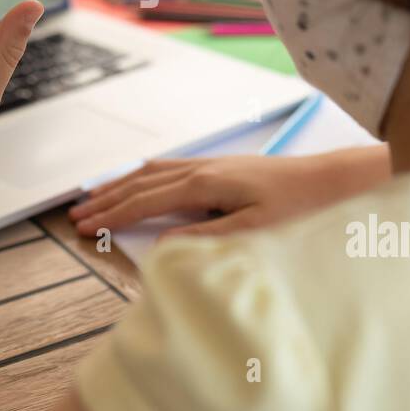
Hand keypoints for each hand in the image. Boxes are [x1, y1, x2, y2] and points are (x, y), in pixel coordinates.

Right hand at [68, 145, 390, 239]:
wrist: (334, 179)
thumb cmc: (300, 207)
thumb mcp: (254, 231)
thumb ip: (206, 238)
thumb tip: (163, 246)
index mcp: (205, 183)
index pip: (146, 201)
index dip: (112, 215)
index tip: (85, 227)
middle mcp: (203, 168)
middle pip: (141, 183)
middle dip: (106, 199)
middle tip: (75, 214)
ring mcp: (212, 164)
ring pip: (152, 171)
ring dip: (121, 184)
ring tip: (95, 195)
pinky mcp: (224, 166)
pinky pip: (170, 167)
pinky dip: (145, 175)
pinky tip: (142, 178)